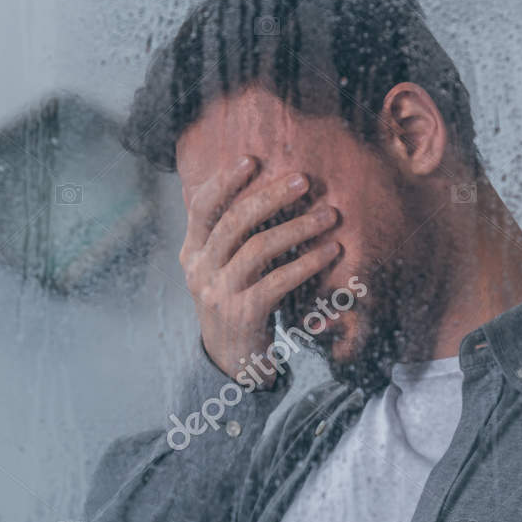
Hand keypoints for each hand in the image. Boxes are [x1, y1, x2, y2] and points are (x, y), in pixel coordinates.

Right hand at [179, 157, 341, 376]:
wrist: (231, 363)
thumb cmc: (235, 303)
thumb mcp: (220, 268)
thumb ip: (228, 235)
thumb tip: (255, 186)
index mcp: (191, 253)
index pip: (201, 207)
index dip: (224, 181)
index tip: (252, 159)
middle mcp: (199, 271)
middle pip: (234, 222)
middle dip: (271, 196)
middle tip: (303, 179)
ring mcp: (219, 294)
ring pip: (259, 249)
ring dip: (298, 228)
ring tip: (328, 215)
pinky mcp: (243, 315)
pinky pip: (279, 281)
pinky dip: (308, 263)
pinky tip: (330, 251)